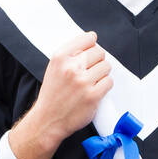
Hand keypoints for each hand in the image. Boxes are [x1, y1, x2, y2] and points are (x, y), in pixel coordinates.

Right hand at [9, 31, 112, 158]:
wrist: (48, 119)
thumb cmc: (53, 94)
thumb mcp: (54, 68)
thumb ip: (71, 55)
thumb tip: (92, 41)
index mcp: (60, 57)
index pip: (88, 38)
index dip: (92, 44)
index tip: (90, 50)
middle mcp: (71, 67)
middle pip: (100, 52)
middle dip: (97, 61)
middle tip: (90, 71)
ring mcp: (83, 82)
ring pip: (106, 66)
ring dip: (102, 74)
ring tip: (91, 81)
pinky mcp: (93, 95)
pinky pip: (109, 82)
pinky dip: (104, 86)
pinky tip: (94, 90)